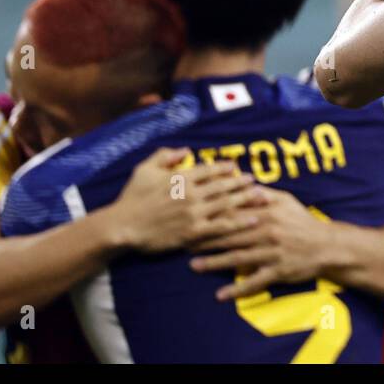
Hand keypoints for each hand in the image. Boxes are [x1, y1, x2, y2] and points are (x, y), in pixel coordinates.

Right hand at [105, 148, 261, 252]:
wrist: (123, 227)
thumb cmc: (132, 197)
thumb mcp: (144, 169)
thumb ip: (165, 156)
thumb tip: (185, 150)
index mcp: (181, 178)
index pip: (209, 170)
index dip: (225, 168)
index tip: (236, 166)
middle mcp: (192, 194)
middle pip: (223, 186)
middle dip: (241, 182)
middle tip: (256, 180)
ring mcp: (194, 214)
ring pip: (226, 204)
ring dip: (245, 199)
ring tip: (261, 195)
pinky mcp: (193, 233)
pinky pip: (221, 227)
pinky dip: (238, 222)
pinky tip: (252, 220)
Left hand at [187, 186, 333, 300]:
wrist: (327, 246)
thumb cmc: (302, 221)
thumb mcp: (286, 201)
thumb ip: (263, 192)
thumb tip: (240, 180)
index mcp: (267, 212)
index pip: (234, 213)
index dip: (212, 216)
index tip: (193, 218)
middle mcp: (268, 232)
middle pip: (231, 235)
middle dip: (205, 239)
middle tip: (183, 242)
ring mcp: (272, 253)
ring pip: (238, 258)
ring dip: (214, 263)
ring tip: (193, 265)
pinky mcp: (278, 272)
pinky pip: (255, 282)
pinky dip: (237, 290)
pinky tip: (220, 295)